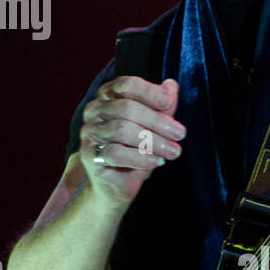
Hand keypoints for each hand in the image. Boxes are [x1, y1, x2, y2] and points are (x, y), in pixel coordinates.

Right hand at [79, 76, 185, 205]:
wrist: (118, 184)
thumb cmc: (135, 149)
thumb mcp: (153, 126)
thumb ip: (161, 106)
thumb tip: (171, 85)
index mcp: (108, 96)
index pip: (126, 85)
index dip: (149, 92)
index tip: (169, 103)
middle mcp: (95, 110)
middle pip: (126, 108)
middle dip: (157, 121)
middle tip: (179, 134)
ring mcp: (90, 132)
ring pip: (121, 130)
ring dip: (152, 141)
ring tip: (173, 151)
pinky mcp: (89, 155)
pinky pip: (115, 153)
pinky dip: (139, 157)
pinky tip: (156, 161)